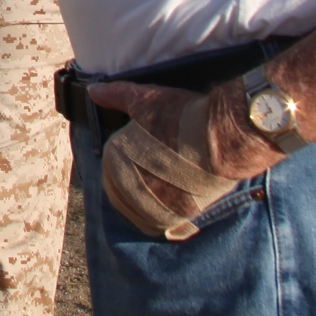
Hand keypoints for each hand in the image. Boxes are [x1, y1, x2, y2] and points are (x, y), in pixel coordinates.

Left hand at [86, 80, 277, 238]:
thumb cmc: (182, 116)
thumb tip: (93, 91)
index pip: (111, 165)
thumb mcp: (146, 99)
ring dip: (145, 200)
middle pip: (121, 189)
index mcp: (115, 159)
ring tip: (163, 185)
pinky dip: (158, 216)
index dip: (128, 157)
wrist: (222, 137)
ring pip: (136, 209)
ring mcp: (150, 204)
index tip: (145, 151)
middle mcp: (127, 186)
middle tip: (155, 168)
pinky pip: (155, 224)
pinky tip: (169, 204)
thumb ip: (116, 96)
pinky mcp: (174, 217)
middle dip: (134, 179)